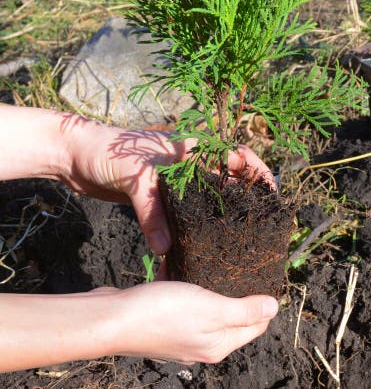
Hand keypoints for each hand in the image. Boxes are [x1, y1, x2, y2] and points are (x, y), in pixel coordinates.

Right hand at [0, 282, 278, 370]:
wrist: (109, 318)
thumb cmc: (161, 313)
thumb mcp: (212, 310)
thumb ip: (244, 311)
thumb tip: (274, 309)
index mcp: (218, 345)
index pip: (255, 326)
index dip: (263, 302)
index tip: (264, 275)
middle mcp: (202, 344)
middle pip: (233, 317)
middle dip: (238, 292)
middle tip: (241, 264)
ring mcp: (181, 334)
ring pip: (208, 307)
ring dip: (212, 286)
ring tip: (214, 262)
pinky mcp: (162, 322)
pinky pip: (184, 300)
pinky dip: (187, 285)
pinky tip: (184, 268)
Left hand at [62, 115, 273, 253]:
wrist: (71, 154)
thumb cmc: (108, 151)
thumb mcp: (137, 179)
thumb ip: (154, 213)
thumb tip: (166, 250)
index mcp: (192, 147)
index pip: (237, 155)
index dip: (258, 172)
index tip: (272, 192)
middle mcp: (188, 163)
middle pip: (227, 179)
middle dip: (245, 197)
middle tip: (260, 222)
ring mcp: (174, 180)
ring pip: (206, 198)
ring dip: (219, 213)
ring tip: (236, 236)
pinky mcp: (157, 197)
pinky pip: (183, 211)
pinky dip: (192, 225)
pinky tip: (199, 242)